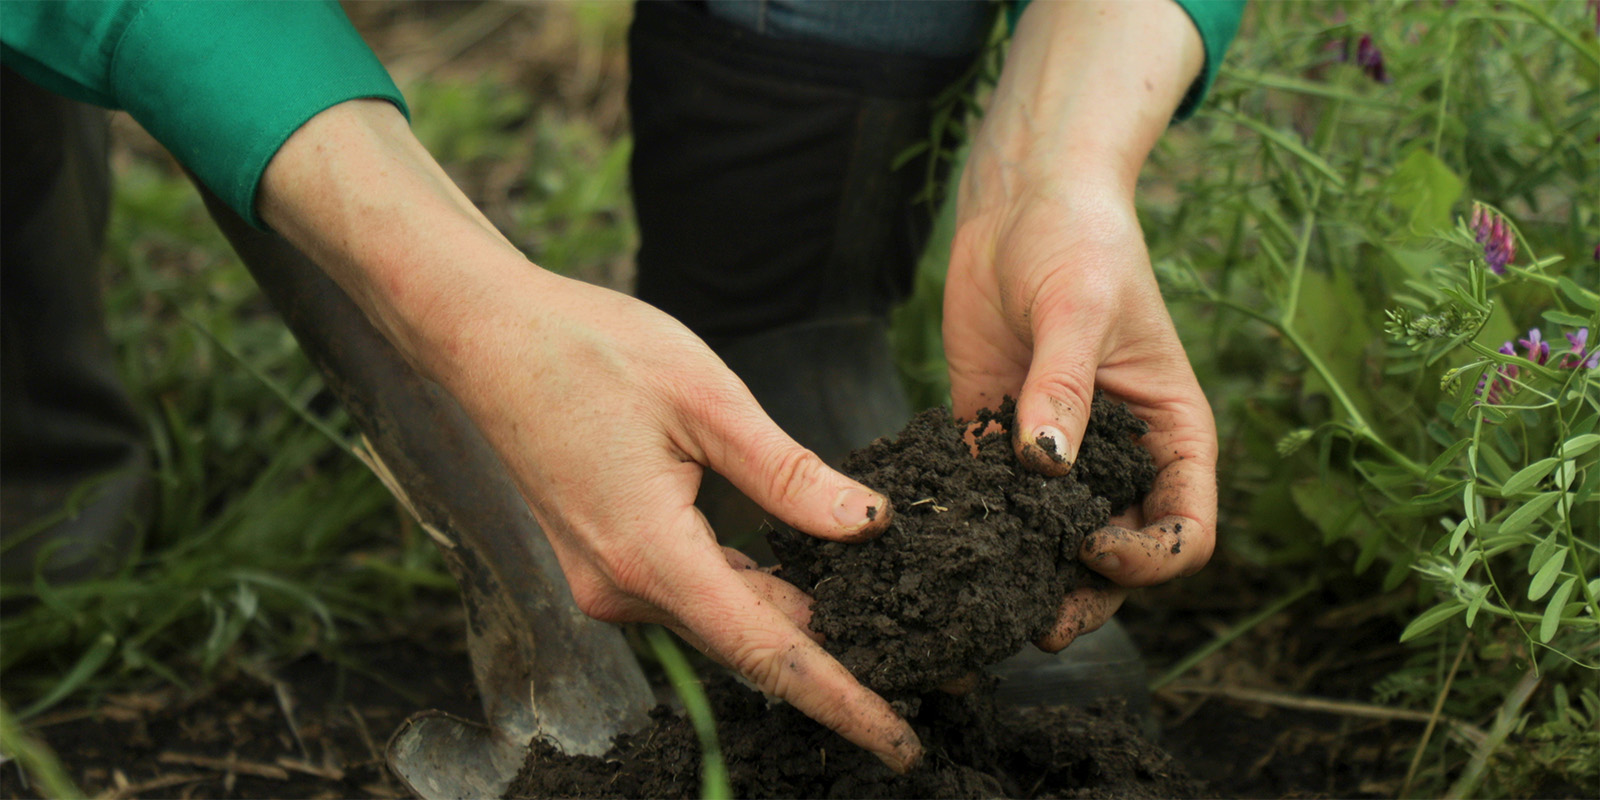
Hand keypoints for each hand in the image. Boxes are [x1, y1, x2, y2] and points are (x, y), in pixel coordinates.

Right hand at [258, 101, 920, 771]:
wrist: (486, 336)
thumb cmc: (590, 352)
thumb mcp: (707, 400)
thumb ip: (788, 474)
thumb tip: (867, 525)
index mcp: (652, 557)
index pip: (767, 654)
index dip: (842, 701)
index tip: (901, 745)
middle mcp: (624, 590)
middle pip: (752, 640)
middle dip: (837, 657)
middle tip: (927, 662)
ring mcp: (607, 581)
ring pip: (724, 615)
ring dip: (794, 619)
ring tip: (877, 612)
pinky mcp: (603, 560)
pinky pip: (694, 591)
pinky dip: (751, 589)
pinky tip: (801, 572)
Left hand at [943, 0, 1216, 650]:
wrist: (1019, 203)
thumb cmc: (1079, 241)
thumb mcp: (1078, 308)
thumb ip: (1064, 387)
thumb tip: (1048, 467)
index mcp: (1172, 436)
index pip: (1184, 532)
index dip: (1146, 560)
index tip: (1090, 546)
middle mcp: (1120, 461)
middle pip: (1118, 560)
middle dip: (1082, 596)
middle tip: (1029, 624)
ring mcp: (1056, 459)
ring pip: (1051, 547)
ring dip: (1024, 579)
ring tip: (980, 608)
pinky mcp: (996, 442)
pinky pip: (992, 506)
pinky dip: (972, 534)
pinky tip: (937, 552)